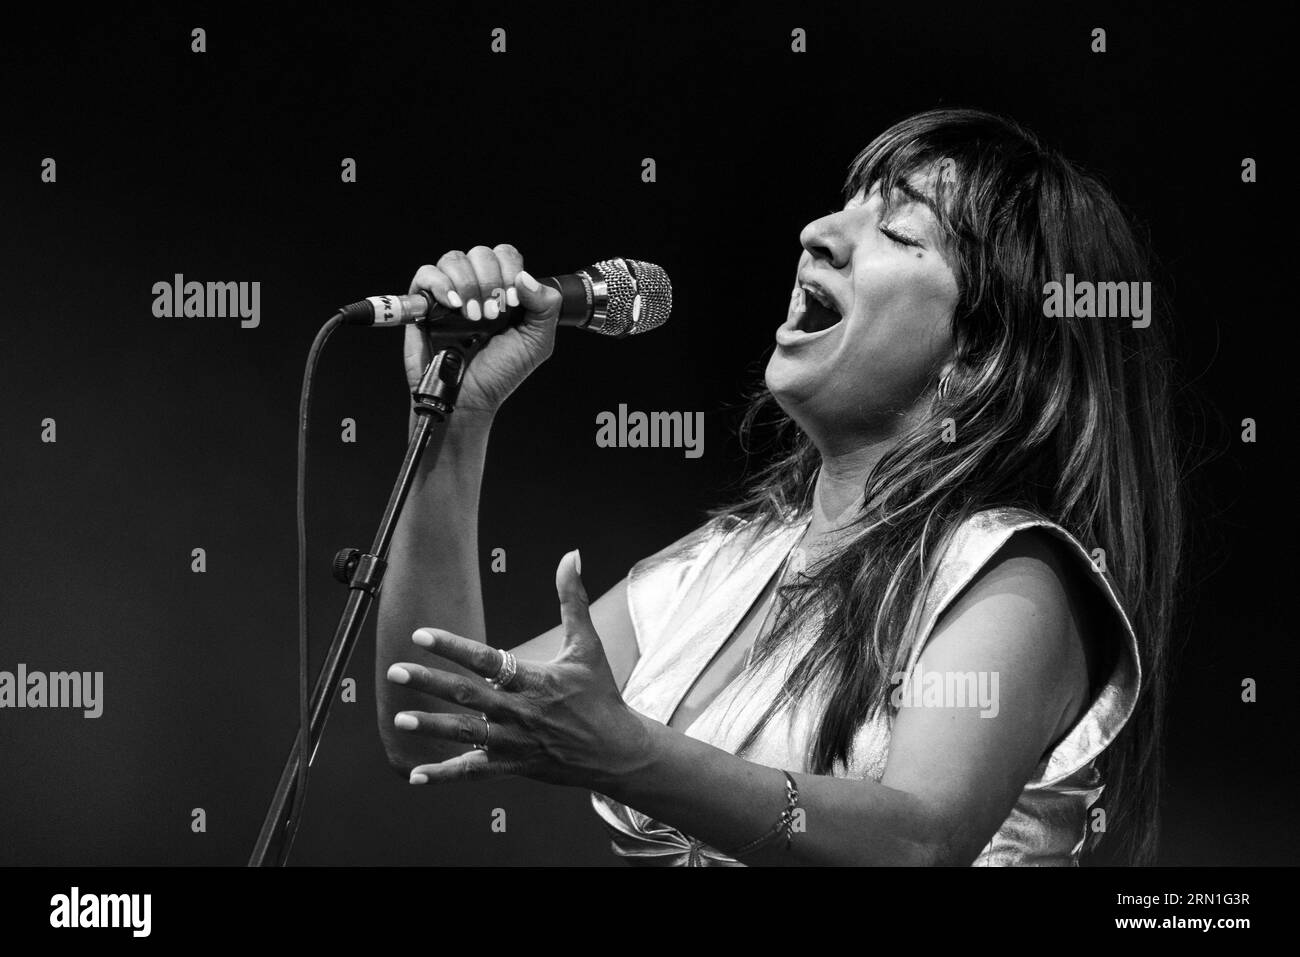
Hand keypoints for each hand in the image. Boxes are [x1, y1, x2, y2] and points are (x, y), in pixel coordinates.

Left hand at [386, 550, 652, 788]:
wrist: (617, 752)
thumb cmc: (600, 695)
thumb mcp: (587, 645)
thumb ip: (573, 599)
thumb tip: (570, 556)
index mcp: (536, 680)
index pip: (488, 660)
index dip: (453, 647)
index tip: (421, 635)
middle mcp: (522, 712)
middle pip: (468, 696)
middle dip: (430, 683)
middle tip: (395, 671)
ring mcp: (516, 742)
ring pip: (467, 734)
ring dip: (432, 726)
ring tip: (400, 718)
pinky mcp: (513, 766)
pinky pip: (474, 772)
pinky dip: (445, 775)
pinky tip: (415, 774)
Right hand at [402, 244, 563, 421]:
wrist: (469, 399)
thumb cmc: (500, 374)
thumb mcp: (536, 342)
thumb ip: (545, 306)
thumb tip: (526, 277)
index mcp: (503, 291)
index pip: (506, 256)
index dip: (510, 270)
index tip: (513, 301)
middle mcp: (475, 288)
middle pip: (481, 253)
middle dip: (489, 281)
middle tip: (492, 315)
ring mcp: (448, 294)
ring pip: (454, 259)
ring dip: (466, 284)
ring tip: (473, 317)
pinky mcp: (423, 304)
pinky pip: (425, 274)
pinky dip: (440, 284)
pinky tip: (452, 305)